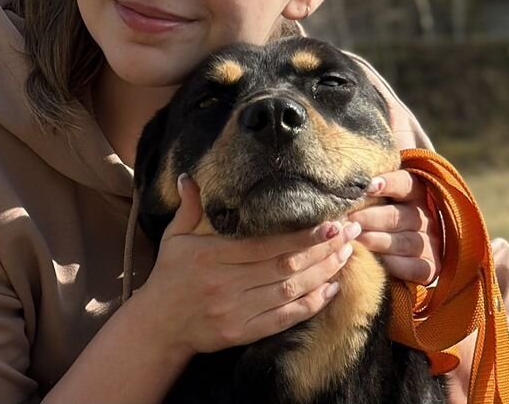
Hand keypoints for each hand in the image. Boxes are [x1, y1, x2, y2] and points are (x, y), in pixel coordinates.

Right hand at [136, 176, 361, 356]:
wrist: (157, 326)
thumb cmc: (168, 276)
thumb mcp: (173, 237)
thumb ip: (188, 207)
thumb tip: (187, 176)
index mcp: (212, 256)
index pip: (266, 244)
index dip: (302, 236)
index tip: (331, 222)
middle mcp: (226, 284)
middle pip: (285, 266)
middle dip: (323, 249)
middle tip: (351, 233)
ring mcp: (236, 311)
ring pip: (289, 290)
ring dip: (323, 273)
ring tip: (346, 255)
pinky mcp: (242, 333)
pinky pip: (283, 319)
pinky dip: (310, 305)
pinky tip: (331, 290)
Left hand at [348, 170, 441, 285]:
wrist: (393, 252)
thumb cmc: (374, 213)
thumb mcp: (373, 196)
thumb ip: (364, 187)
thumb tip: (341, 173)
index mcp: (415, 192)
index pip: (405, 183)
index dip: (388, 183)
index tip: (367, 186)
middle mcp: (425, 216)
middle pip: (397, 215)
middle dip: (367, 218)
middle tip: (344, 220)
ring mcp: (430, 242)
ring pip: (404, 241)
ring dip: (375, 241)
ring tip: (352, 240)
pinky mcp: (430, 267)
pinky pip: (415, 267)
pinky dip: (394, 265)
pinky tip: (374, 261)